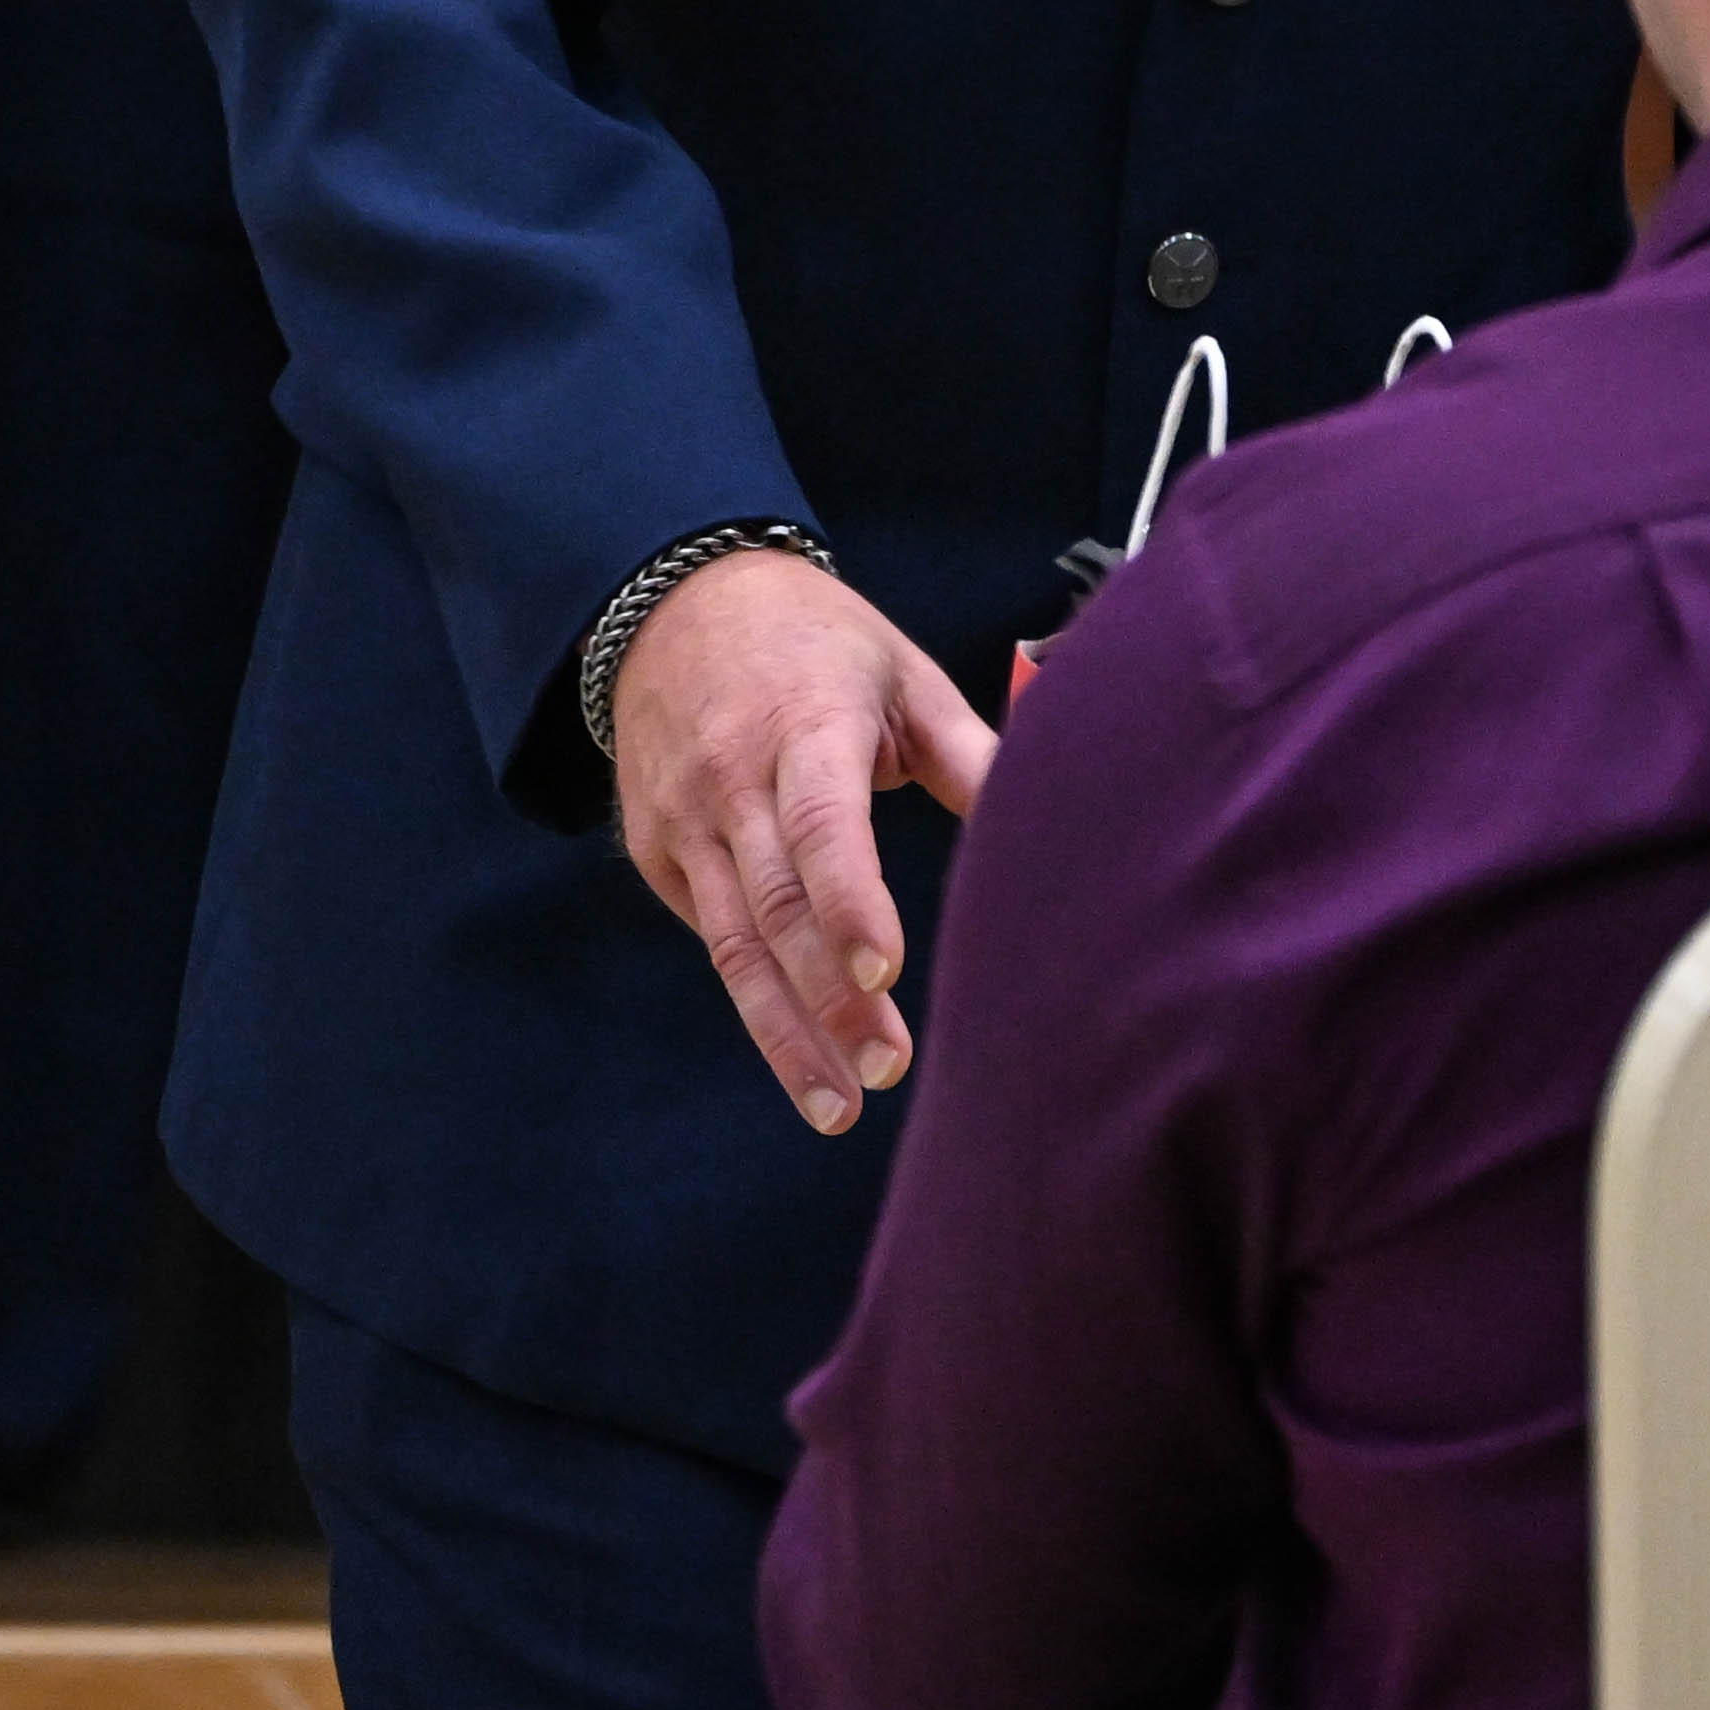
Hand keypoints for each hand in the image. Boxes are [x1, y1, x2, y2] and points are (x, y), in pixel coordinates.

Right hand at [610, 551, 1000, 1132]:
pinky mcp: (660, 852)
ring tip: (837, 1105)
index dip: (849, 902)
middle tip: (884, 1071)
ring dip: (784, 1032)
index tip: (881, 974)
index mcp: (804, 724)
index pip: (822, 823)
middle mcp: (732, 778)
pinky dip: (754, 999)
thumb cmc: (816, 643)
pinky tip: (799, 1052)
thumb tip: (1049, 819)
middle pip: (776, 904)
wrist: (673, 605)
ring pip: (733, 943)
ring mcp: (685, 820)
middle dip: (826, 999)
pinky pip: (710, 935)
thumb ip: (971, 751)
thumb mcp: (902, 672)